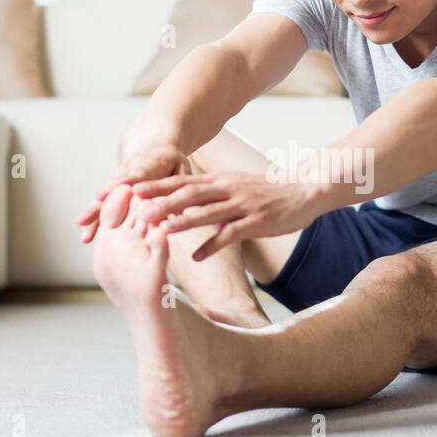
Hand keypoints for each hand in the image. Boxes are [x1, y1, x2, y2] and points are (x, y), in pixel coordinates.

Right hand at [77, 136, 189, 242]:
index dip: (119, 186)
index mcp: (146, 166)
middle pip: (110, 191)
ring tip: (84, 237)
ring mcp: (116, 183)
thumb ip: (179, 187)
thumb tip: (178, 212)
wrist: (153, 146)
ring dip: (93, 218)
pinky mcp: (113, 192)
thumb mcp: (181, 168)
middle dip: (99, 206)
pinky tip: (87, 237)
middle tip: (84, 220)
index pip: (132, 176)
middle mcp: (126, 174)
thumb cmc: (170, 160)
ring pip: (103, 201)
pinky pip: (103, 206)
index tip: (106, 195)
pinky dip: (95, 220)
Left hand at [129, 170, 324, 260]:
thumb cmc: (267, 192)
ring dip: (183, 221)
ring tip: (161, 230)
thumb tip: (183, 204)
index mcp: (220, 180)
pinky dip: (211, 245)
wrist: (303, 190)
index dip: (158, 186)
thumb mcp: (236, 186)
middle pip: (189, 194)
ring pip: (207, 212)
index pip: (182, 181)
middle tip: (138, 209)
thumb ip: (210, 194)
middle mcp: (227, 189)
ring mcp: (241, 204)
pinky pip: (229, 233)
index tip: (133, 190)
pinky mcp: (255, 220)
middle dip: (162, 201)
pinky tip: (196, 256)